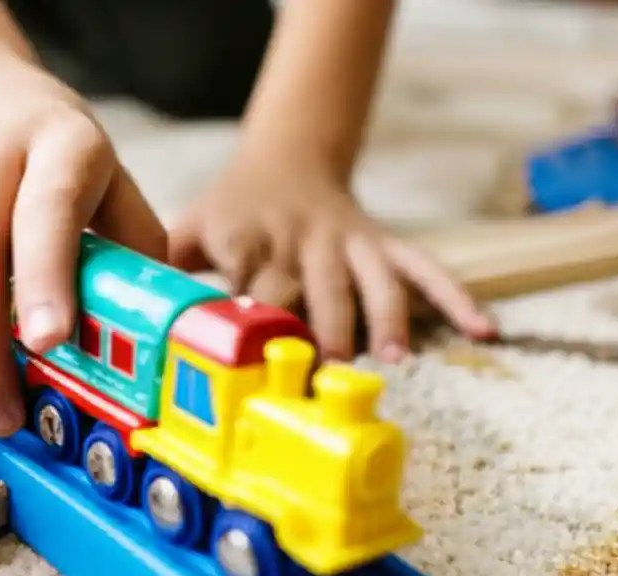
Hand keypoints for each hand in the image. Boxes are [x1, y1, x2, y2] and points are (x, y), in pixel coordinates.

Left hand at [167, 148, 496, 361]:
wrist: (285, 156)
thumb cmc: (231, 209)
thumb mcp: (190, 226)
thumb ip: (167, 265)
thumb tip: (132, 314)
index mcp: (248, 236)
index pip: (251, 276)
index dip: (254, 311)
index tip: (254, 353)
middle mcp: (302, 238)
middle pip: (315, 287)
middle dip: (320, 329)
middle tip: (323, 378)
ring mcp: (349, 241)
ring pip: (373, 281)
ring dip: (382, 319)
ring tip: (389, 361)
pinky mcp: (384, 243)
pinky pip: (425, 268)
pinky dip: (457, 297)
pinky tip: (485, 329)